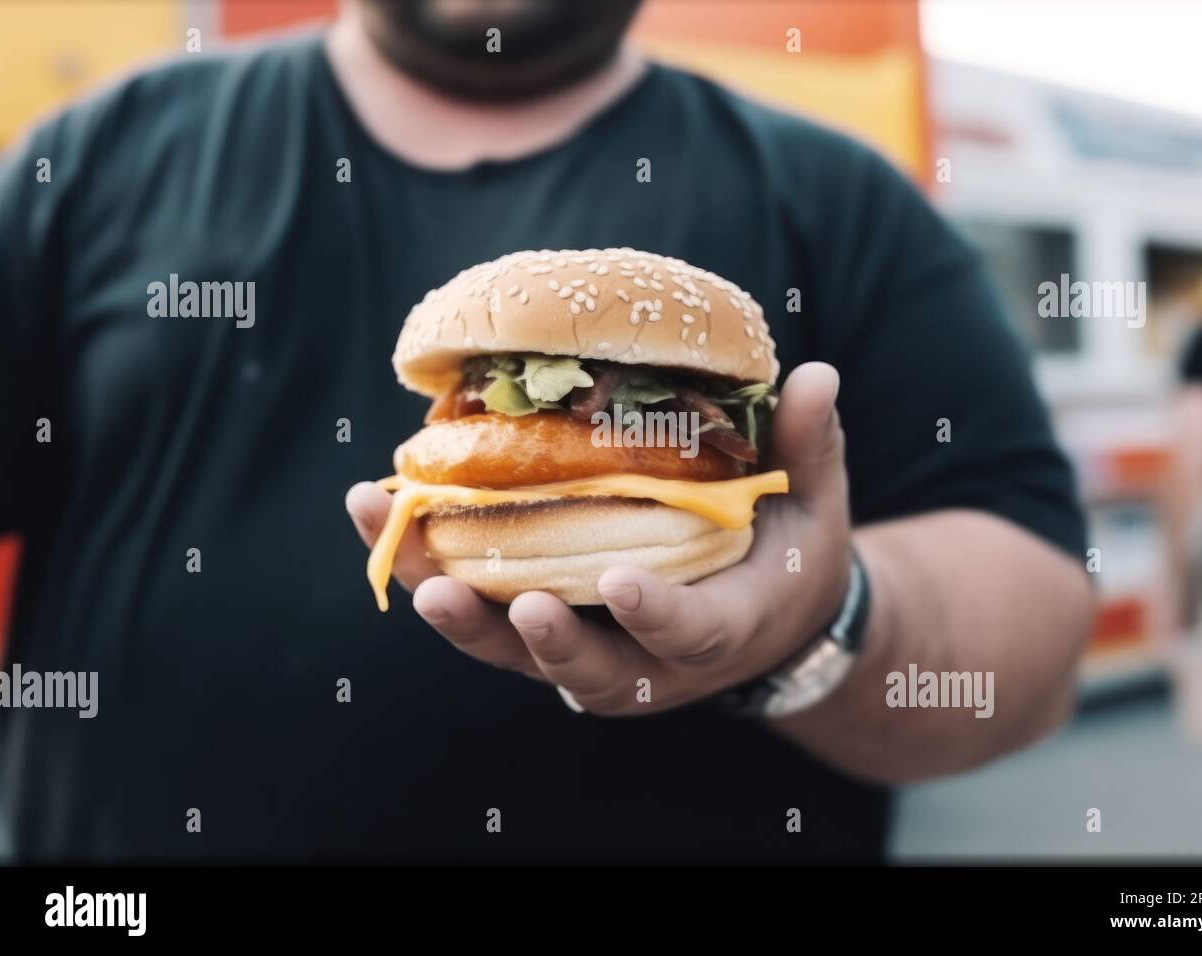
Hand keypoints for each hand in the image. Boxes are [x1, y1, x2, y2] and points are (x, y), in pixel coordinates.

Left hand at [345, 362, 853, 714]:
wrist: (768, 624)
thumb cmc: (793, 557)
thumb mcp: (818, 508)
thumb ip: (811, 449)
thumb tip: (818, 376)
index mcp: (725, 630)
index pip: (691, 634)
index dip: (655, 615)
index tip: (619, 581)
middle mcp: (651, 663)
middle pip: (580, 668)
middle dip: (520, 636)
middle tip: (458, 592)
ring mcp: (594, 654)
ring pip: (512, 650)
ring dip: (447, 602)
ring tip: (388, 534)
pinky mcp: (551, 636)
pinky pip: (488, 616)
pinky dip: (435, 569)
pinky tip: (384, 513)